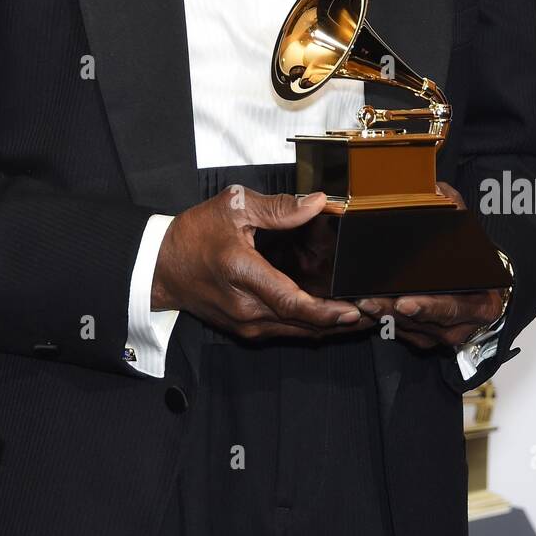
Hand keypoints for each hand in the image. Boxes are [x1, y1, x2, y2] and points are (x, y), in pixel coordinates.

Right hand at [151, 187, 375, 340]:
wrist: (160, 266)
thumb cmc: (194, 234)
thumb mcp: (234, 207)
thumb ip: (279, 208)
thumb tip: (317, 203)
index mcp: (242, 273)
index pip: (291, 301)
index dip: (326, 311)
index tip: (354, 311)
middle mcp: (245, 307)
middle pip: (302, 323)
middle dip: (340, 321)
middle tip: (376, 313)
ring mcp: (245, 324)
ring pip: (297, 332)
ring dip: (329, 327)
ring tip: (363, 317)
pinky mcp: (244, 330)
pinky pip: (285, 331)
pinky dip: (310, 326)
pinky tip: (332, 317)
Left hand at [353, 182, 506, 349]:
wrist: (482, 294)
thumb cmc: (475, 265)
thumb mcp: (471, 237)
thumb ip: (456, 212)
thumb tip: (436, 188)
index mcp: (480, 306)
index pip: (453, 308)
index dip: (429, 306)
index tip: (405, 301)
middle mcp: (459, 326)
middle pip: (423, 322)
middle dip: (392, 312)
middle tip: (369, 301)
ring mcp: (439, 335)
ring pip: (407, 328)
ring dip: (382, 316)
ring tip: (360, 301)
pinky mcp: (421, 337)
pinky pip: (399, 331)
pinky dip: (382, 320)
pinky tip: (363, 308)